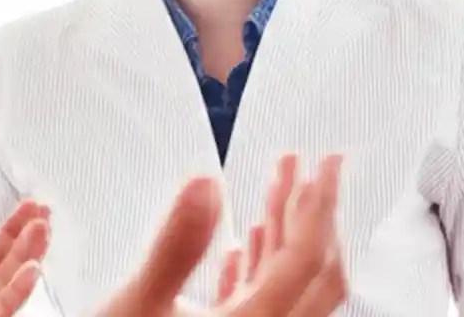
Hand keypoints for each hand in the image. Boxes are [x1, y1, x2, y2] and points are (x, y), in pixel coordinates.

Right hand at [98, 154, 345, 316]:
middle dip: (310, 213)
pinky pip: (259, 304)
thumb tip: (207, 182)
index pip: (306, 259)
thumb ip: (176, 245)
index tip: (325, 159)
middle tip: (307, 164)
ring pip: (286, 286)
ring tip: (273, 186)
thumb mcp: (138, 303)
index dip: (319, 205)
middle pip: (311, 273)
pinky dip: (256, 268)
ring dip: (283, 233)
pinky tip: (240, 247)